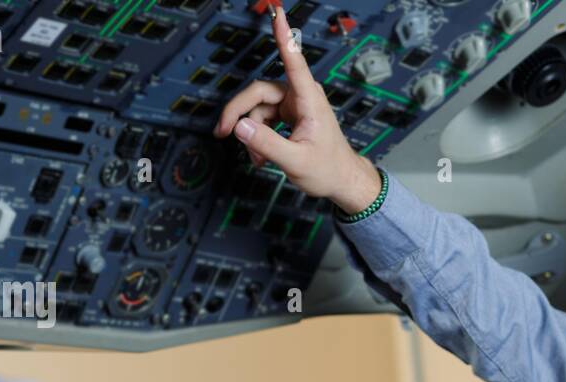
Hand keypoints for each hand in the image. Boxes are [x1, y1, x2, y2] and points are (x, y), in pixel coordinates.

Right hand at [213, 6, 382, 213]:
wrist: (341, 181)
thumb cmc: (328, 170)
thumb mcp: (295, 161)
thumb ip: (266, 144)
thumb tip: (240, 127)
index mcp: (308, 100)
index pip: (293, 61)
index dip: (283, 36)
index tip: (277, 13)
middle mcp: (300, 97)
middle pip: (258, 93)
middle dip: (239, 114)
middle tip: (223, 133)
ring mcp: (294, 106)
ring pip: (258, 109)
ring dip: (251, 133)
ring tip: (256, 157)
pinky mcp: (289, 116)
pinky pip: (264, 120)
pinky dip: (258, 137)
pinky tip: (260, 155)